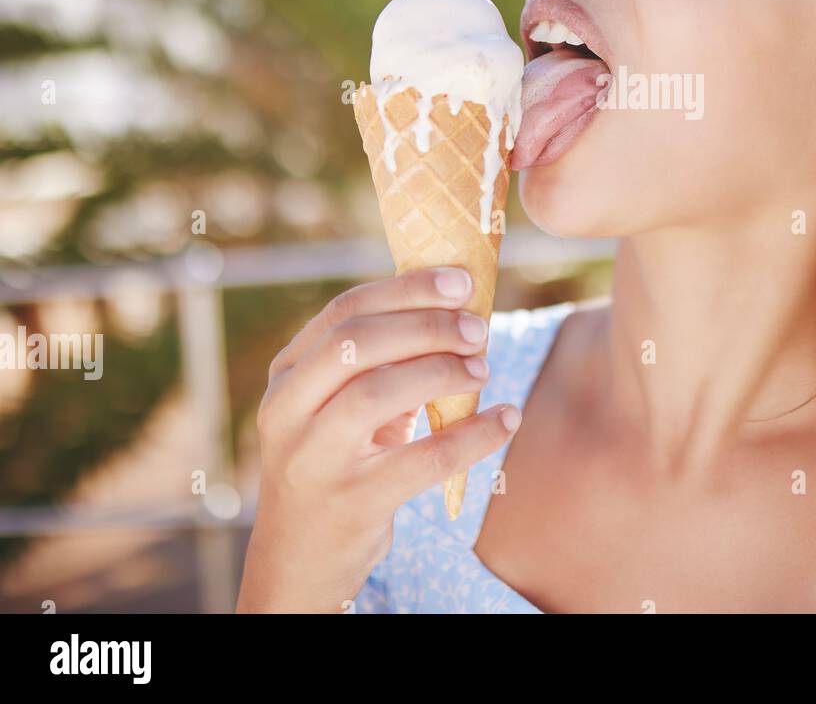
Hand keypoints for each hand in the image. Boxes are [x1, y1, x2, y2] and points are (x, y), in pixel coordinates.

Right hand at [235, 267, 520, 612]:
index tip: (460, 282)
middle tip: (477, 328)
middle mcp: (287, 412)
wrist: (300, 556)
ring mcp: (313, 459)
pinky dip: (474, 434)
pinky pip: (423, 460)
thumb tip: (457, 305)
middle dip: (426, 326)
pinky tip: (506, 418)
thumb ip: (380, 358)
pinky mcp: (351, 503)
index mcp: (287, 374)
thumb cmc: (337, 459)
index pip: (344, 312)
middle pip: (356, 344)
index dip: (407, 290)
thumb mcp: (339, 404)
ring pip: (377, 394)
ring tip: (483, 369)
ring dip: (442, 372)